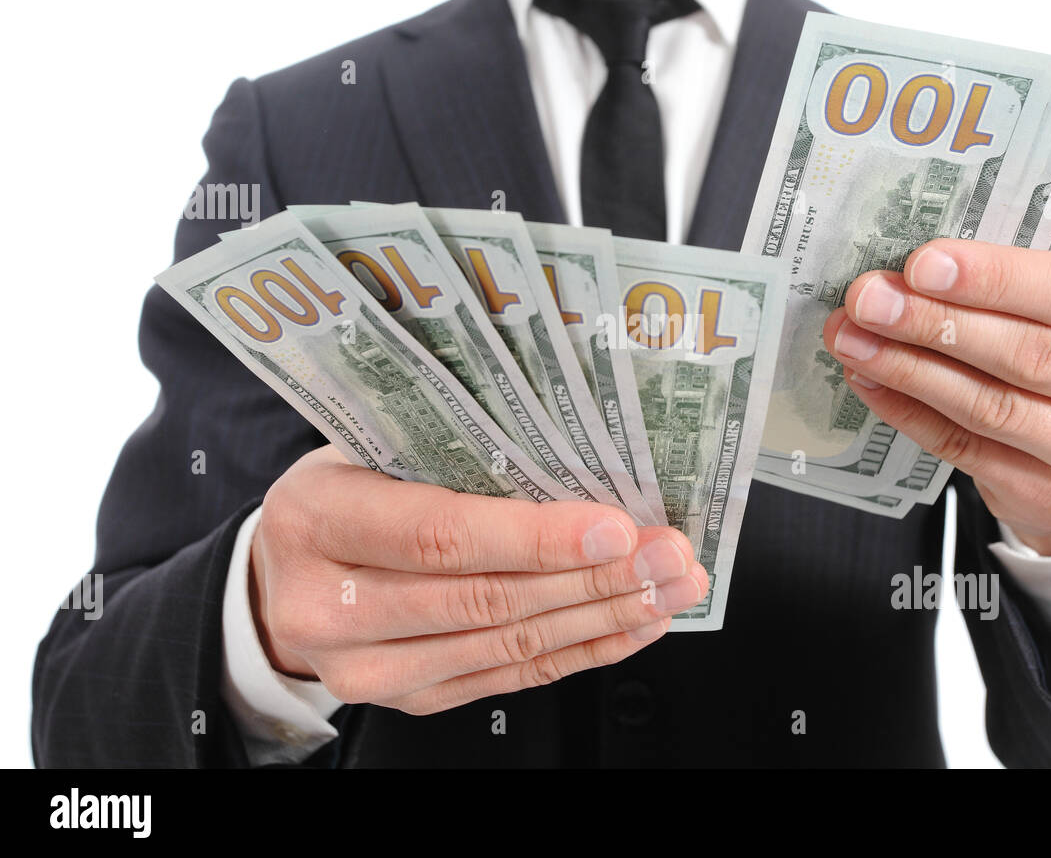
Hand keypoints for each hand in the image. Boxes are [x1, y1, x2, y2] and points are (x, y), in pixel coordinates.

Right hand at [250, 446, 706, 714]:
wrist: (283, 574)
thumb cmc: (341, 492)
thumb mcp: (369, 447)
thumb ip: (453, 454)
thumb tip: (579, 457)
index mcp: (318, 520)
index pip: (438, 537)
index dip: (534, 538)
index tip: (615, 528)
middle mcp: (331, 607)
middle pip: (485, 601)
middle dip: (594, 578)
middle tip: (667, 554)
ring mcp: (368, 669)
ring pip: (508, 646)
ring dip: (604, 616)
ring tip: (669, 587)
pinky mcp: (410, 701)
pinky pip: (511, 679)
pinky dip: (582, 651)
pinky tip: (633, 625)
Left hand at [822, 238, 1050, 553]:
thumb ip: (1026, 281)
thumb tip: (912, 271)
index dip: (998, 280)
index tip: (921, 263)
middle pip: (1037, 356)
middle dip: (938, 323)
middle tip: (867, 300)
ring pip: (997, 409)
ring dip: (911, 369)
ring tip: (853, 338)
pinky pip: (971, 450)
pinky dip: (911, 412)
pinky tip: (872, 380)